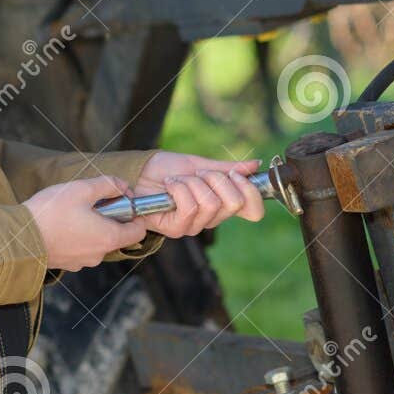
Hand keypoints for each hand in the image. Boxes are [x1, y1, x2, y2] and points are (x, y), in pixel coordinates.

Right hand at [23, 175, 151, 271]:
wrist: (20, 237)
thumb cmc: (51, 213)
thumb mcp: (81, 189)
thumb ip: (107, 184)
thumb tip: (122, 186)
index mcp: (108, 237)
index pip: (139, 231)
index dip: (136, 214)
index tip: (123, 201)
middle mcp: (99, 254)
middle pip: (117, 235)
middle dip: (110, 218)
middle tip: (92, 202)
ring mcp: (83, 262)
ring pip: (97, 241)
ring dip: (92, 227)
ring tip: (73, 211)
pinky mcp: (67, 263)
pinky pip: (81, 248)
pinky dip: (78, 236)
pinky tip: (62, 224)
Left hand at [134, 151, 266, 237]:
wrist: (139, 172)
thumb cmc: (167, 169)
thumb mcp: (200, 164)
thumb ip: (226, 169)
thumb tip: (255, 165)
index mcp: (223, 204)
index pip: (254, 211)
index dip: (250, 191)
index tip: (235, 175)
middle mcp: (212, 218)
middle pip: (233, 203)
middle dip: (214, 179)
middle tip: (197, 173)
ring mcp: (195, 225)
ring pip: (210, 203)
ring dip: (191, 182)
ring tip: (177, 180)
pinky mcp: (177, 228)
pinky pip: (189, 207)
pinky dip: (179, 188)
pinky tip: (169, 186)